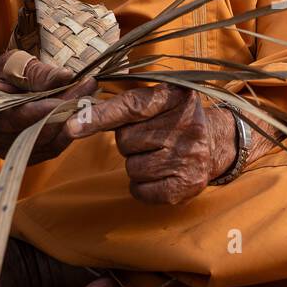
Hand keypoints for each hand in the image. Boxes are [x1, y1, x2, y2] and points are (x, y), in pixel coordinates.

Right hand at [0, 51, 97, 167]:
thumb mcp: (5, 67)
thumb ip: (32, 72)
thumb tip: (65, 75)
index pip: (25, 114)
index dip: (54, 102)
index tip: (80, 83)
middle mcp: (3, 139)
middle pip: (44, 128)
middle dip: (71, 106)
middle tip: (90, 84)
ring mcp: (16, 151)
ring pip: (53, 142)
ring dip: (74, 119)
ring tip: (88, 95)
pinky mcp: (28, 157)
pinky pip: (54, 148)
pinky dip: (69, 130)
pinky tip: (78, 111)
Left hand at [67, 84, 235, 204]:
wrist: (215, 143)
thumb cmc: (173, 118)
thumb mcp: (156, 99)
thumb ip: (120, 105)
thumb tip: (75, 118)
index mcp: (176, 97)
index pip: (132, 106)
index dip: (100, 116)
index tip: (71, 126)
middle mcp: (187, 126)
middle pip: (126, 140)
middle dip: (129, 142)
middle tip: (150, 138)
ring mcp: (189, 157)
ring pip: (132, 168)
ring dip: (137, 164)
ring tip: (158, 155)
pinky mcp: (186, 185)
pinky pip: (141, 190)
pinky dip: (142, 185)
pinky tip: (160, 173)